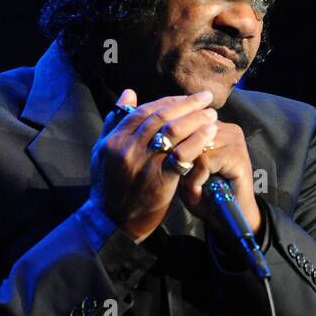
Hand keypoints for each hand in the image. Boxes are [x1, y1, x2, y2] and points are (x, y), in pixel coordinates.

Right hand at [90, 88, 220, 241]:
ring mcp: (143, 164)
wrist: (111, 223)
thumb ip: (115, 122)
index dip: (168, 101)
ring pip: (172, 132)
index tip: (186, 97)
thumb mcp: (103, 151)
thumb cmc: (109, 187)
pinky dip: (197, 141)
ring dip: (195, 119)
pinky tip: (210, 134)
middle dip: (186, 104)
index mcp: (115, 140)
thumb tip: (129, 92)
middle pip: (161, 118)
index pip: (144, 111)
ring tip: (212, 114)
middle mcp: (128, 148)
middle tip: (206, 98)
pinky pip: (182, 155)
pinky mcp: (159, 180)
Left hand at [174, 119, 261, 237]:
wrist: (229, 216)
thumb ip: (177, 149)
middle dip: (180, 159)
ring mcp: (234, 140)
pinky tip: (198, 192)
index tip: (174, 167)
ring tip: (191, 188)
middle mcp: (226, 128)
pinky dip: (195, 180)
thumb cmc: (205, 192)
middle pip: (189, 132)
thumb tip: (161, 139)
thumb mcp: (186, 167)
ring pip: (195, 147)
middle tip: (182, 180)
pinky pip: (204, 162)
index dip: (173, 144)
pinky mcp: (238, 156)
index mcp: (214, 126)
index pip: (184, 121)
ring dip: (187, 172)